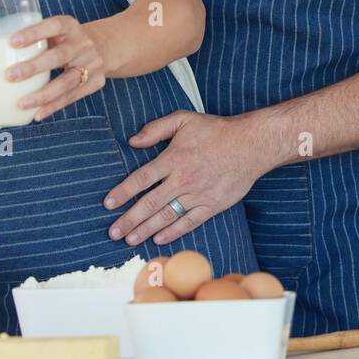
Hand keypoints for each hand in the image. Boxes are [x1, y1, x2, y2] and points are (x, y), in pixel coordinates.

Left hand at [5, 15, 106, 121]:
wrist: (106, 46)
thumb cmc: (67, 39)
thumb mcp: (58, 31)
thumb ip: (35, 38)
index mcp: (70, 26)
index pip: (53, 26)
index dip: (34, 33)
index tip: (12, 41)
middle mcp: (83, 44)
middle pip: (59, 56)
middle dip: (34, 67)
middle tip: (9, 76)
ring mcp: (92, 64)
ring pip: (67, 81)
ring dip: (43, 94)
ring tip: (22, 104)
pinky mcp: (95, 82)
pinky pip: (72, 96)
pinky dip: (54, 106)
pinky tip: (37, 114)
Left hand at [103, 111, 269, 246]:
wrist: (251, 144)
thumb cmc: (216, 130)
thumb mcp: (184, 119)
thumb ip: (156, 128)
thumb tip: (132, 141)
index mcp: (174, 158)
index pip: (141, 179)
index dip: (122, 193)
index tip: (108, 204)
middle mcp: (183, 179)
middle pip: (149, 204)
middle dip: (128, 220)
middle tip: (113, 232)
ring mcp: (198, 195)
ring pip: (166, 217)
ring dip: (145, 230)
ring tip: (129, 240)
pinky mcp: (212, 205)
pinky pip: (188, 223)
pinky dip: (172, 232)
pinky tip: (158, 239)